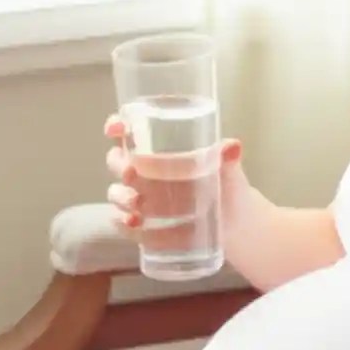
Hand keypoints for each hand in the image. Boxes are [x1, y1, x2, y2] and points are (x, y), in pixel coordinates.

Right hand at [104, 114, 258, 252]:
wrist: (234, 222)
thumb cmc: (227, 186)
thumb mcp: (228, 170)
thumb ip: (227, 159)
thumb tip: (233, 147)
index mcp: (160, 148)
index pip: (129, 131)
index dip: (116, 125)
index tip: (115, 128)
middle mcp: (143, 170)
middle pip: (117, 161)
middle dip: (119, 165)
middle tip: (130, 172)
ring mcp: (139, 197)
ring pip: (117, 193)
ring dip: (122, 198)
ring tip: (137, 204)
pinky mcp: (141, 224)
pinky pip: (121, 222)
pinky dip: (123, 224)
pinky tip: (132, 224)